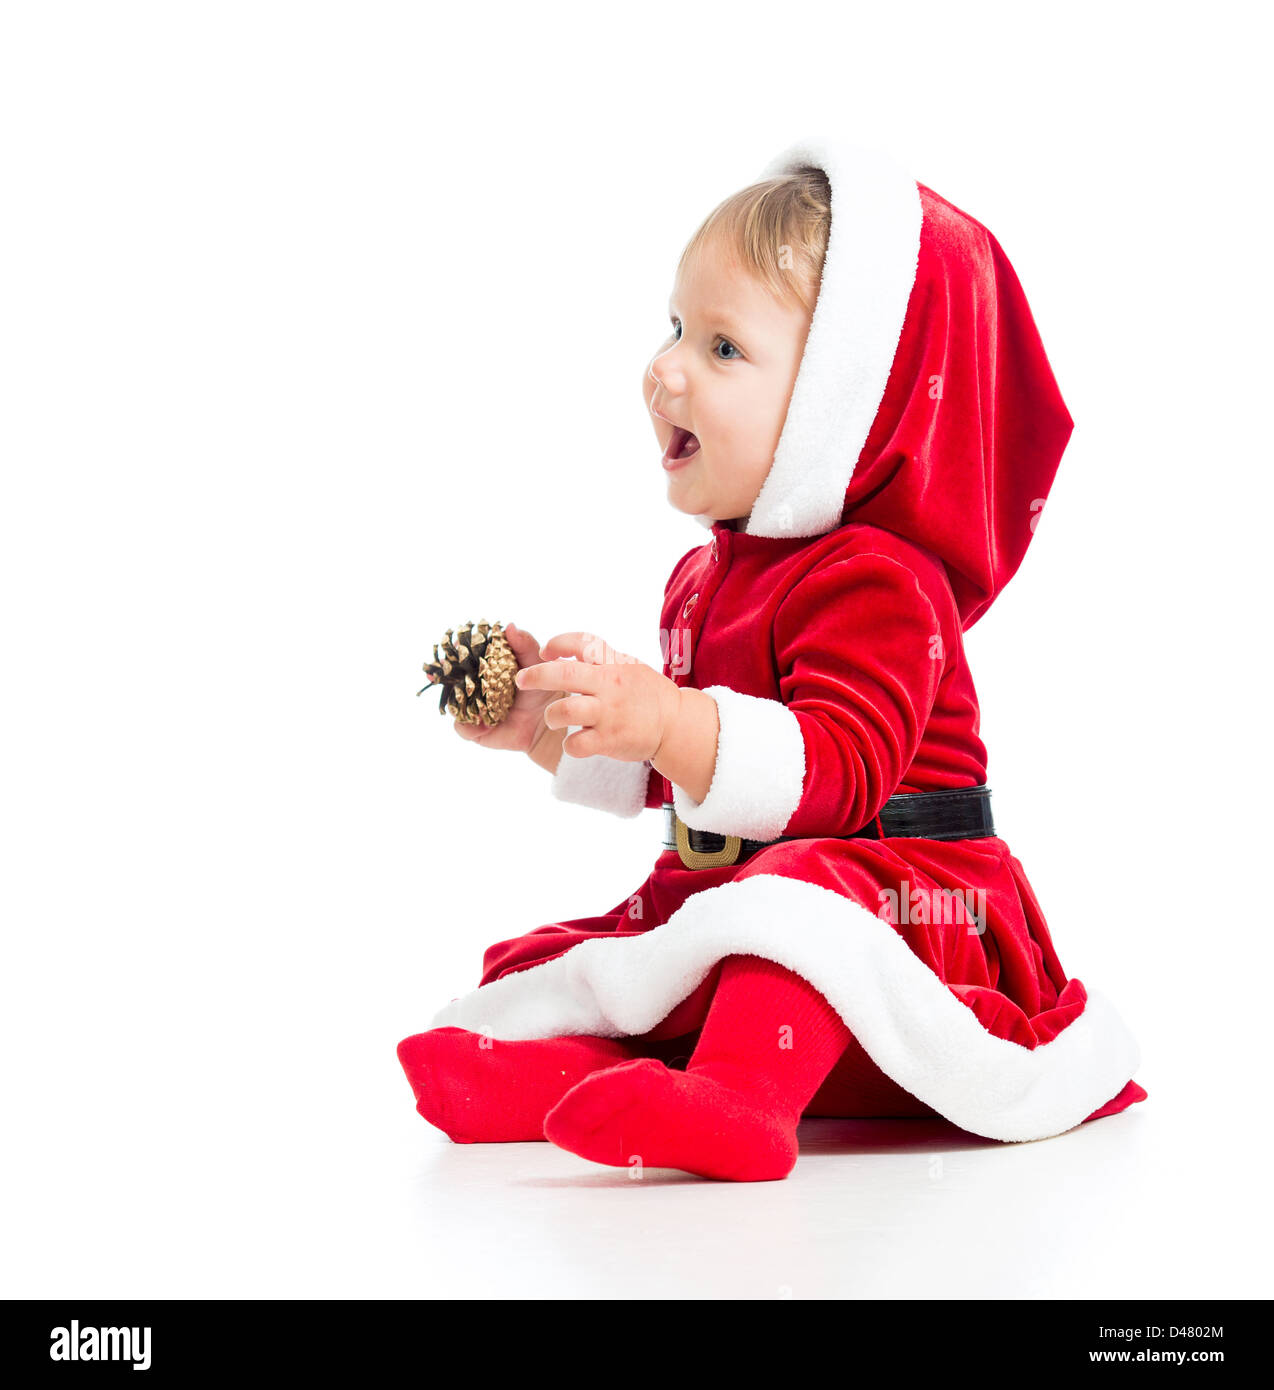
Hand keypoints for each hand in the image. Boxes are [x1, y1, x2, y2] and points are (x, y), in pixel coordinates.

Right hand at [448, 622, 564, 755]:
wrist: (549, 720)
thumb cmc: (542, 687)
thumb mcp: (535, 662)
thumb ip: (524, 644)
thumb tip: (509, 626)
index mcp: (486, 666)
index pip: (466, 655)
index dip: (458, 649)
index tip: (456, 644)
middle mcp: (476, 685)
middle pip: (453, 678)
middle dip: (446, 674)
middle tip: (444, 669)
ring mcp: (473, 707)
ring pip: (453, 703)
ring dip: (455, 702)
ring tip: (467, 701)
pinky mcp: (476, 729)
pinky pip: (463, 728)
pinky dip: (469, 726)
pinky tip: (482, 724)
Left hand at [514, 630, 681, 762]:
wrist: (676, 724)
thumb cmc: (646, 692)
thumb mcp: (626, 665)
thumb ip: (596, 657)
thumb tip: (557, 650)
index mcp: (612, 664)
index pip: (581, 642)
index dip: (557, 643)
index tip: (545, 651)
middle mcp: (609, 686)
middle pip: (564, 674)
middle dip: (535, 676)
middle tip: (521, 680)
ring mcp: (609, 714)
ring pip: (565, 711)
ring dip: (552, 715)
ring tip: (553, 718)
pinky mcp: (610, 740)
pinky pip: (577, 744)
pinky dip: (569, 745)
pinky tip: (573, 743)